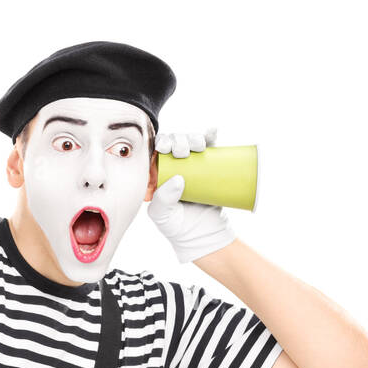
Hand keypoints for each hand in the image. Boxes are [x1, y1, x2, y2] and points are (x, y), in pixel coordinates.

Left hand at [147, 126, 236, 263]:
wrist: (203, 235)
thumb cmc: (177, 227)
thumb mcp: (162, 215)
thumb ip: (162, 200)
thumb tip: (178, 178)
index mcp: (156, 173)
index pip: (155, 151)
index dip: (160, 142)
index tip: (166, 147)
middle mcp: (172, 166)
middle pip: (174, 142)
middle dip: (178, 140)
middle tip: (182, 152)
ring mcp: (191, 165)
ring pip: (191, 142)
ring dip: (194, 137)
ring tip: (199, 146)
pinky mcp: (209, 166)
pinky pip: (210, 148)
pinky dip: (210, 137)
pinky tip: (212, 132)